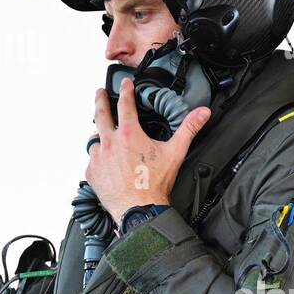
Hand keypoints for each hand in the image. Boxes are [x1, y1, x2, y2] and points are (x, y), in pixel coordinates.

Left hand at [85, 77, 210, 221]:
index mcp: (128, 134)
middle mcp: (109, 142)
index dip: (125, 90)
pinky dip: (98, 158)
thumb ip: (188, 129)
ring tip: (104, 136)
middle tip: (99, 93)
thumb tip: (202, 113)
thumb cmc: (154, 184)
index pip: (124, 104)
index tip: (125, 84)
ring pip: (94, 140)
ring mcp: (98, 157)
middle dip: (100, 100)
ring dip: (99, 136)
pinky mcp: (92, 172)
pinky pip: (92, 160)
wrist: (139, 209)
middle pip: (100, 114)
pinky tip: (105, 162)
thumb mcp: (175, 152)